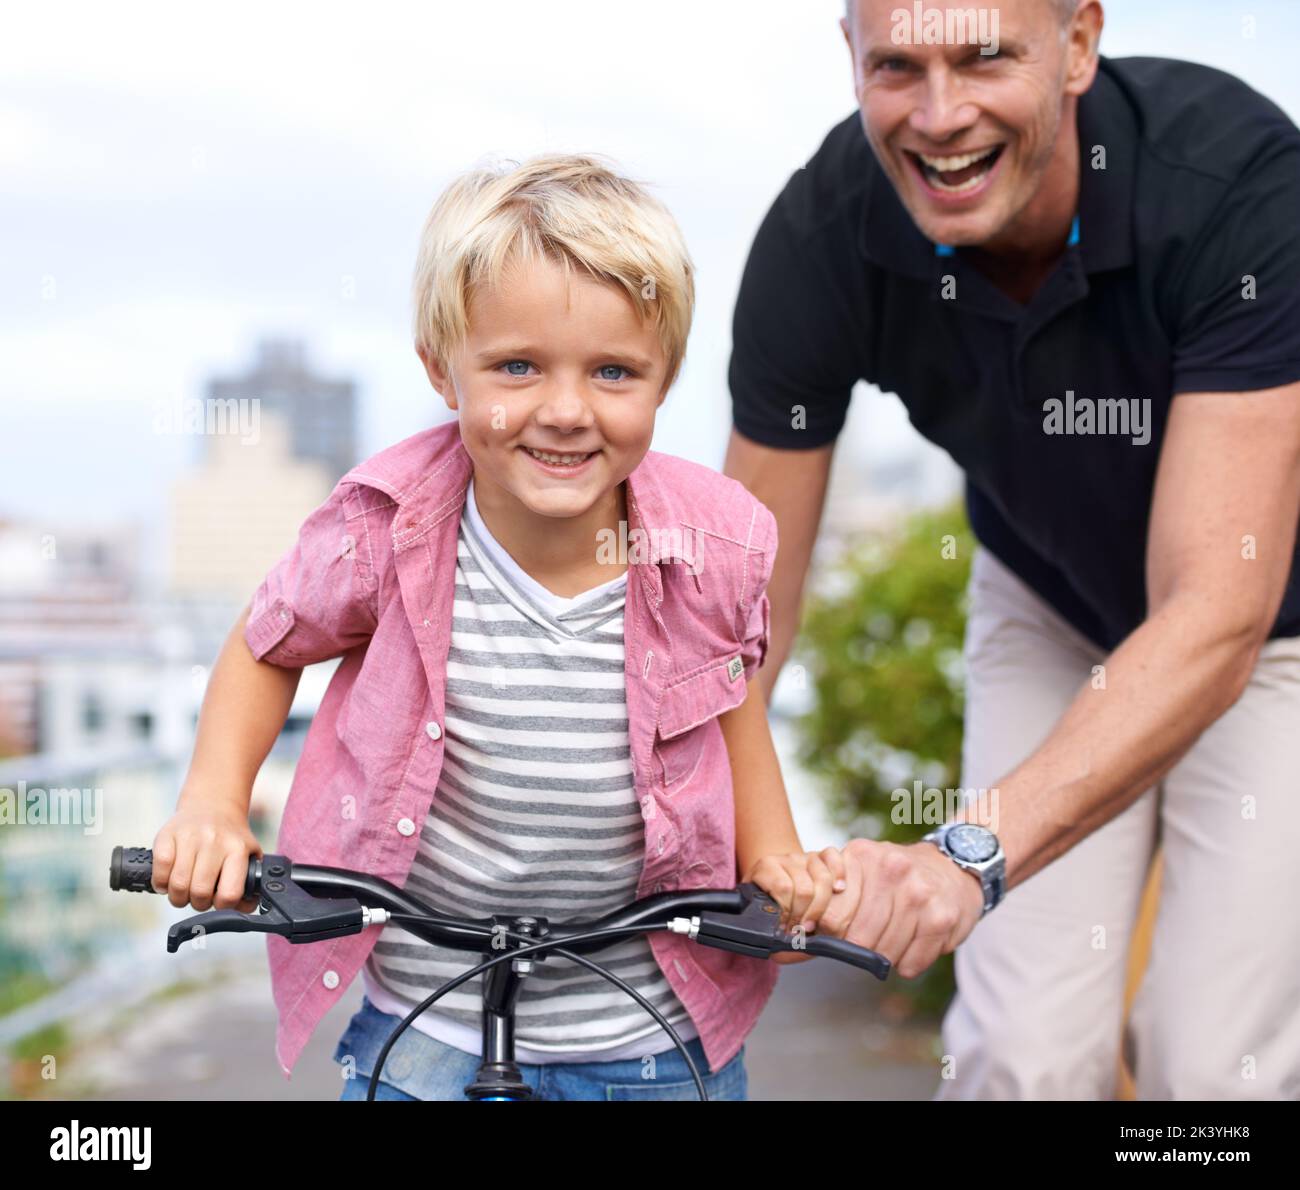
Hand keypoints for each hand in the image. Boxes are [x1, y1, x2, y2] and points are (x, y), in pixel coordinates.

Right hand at [151, 792, 261, 913]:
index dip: (222, 906)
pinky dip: (160, 883)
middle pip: (200, 892)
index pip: (230, 893)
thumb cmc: (230, 840)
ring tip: (183, 891)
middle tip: (198, 897)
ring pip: (178, 885)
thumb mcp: (248, 855)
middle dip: (197, 903)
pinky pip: (159, 870)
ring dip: (178, 897)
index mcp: (238, 849)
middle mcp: (215, 841)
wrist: (211, 805)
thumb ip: (249, 884)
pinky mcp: (168, 834)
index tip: (218, 901)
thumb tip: (246, 909)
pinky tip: (167, 880)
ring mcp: (190, 836)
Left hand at [744, 846, 847, 963]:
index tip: (790, 930)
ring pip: (823, 879)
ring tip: (819, 921)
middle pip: (806, 889)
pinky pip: (835, 860)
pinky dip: (840, 875)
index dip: (789, 913)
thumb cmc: (776, 904)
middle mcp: (787, 860)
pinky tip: (838, 890)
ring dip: (825, 906)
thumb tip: (780, 949)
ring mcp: (807, 857)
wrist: (782, 883)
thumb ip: (772, 934)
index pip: (783, 889)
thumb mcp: (767, 917)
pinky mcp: (825, 856)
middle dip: (809, 916)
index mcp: (765, 869)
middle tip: (806, 929)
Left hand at [816, 838, 984, 978]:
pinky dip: (908, 963)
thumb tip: (794, 940)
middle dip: (858, 949)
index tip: (833, 936)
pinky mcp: (941, 919)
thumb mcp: (862, 870)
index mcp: (863, 857)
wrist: (954, 868)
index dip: (830, 934)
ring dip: (886, 957)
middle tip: (867, 941)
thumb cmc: (897, 877)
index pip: (831, 915)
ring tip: (893, 937)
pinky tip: (913, 941)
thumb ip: (828, 899)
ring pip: (884, 954)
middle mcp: (891, 871)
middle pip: (857, 939)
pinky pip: (911, 965)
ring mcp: (919, 894)